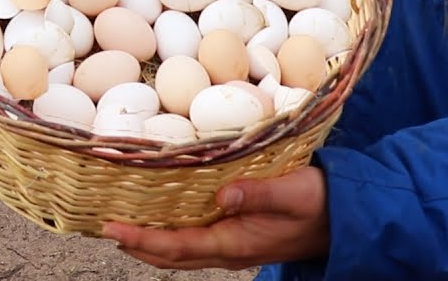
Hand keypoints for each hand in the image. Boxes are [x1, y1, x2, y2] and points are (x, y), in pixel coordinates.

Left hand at [101, 166, 329, 270]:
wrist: (346, 218)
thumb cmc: (319, 202)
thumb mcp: (293, 192)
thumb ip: (257, 195)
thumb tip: (222, 196)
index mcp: (235, 242)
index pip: (178, 246)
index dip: (142, 239)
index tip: (111, 229)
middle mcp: (228, 250)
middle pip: (171, 255)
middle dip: (135, 244)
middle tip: (101, 228)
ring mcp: (232, 247)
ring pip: (181, 252)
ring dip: (148, 244)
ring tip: (118, 229)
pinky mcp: (237, 238)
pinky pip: (194, 242)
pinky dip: (169, 237)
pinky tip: (158, 224)